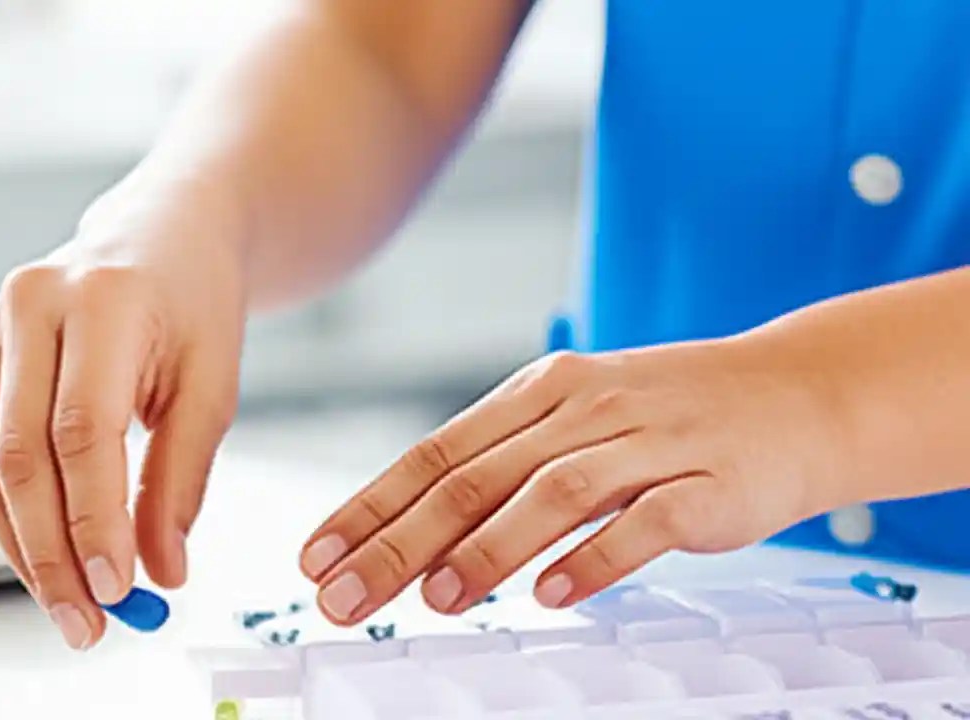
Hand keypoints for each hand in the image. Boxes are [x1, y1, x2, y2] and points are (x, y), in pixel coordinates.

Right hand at [0, 179, 244, 648]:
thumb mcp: (212, 384)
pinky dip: (12, 513)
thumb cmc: (195, 302)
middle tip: (86, 622)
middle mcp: (32, 305)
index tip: (117, 589)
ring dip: (23, 546)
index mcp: (101, 299)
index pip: (82, 431)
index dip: (93, 520)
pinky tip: (44, 556)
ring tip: (67, 606)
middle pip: (21, 456)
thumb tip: (161, 570)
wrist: (164, 235)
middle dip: (50, 553)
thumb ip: (180, 479)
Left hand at [299, 337, 849, 623]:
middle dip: (399, 542)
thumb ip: (507, 471)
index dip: (370, 506)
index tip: (317, 555)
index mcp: (539, 393)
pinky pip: (642, 523)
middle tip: (344, 596)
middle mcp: (582, 410)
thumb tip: (422, 539)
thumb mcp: (577, 421)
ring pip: (549, 494)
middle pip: (472, 477)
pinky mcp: (705, 484)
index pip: (434, 452)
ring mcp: (646, 443)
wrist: (794, 395)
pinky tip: (553, 595)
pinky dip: (594, 559)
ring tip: (437, 598)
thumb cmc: (666, 417)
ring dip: (486, 549)